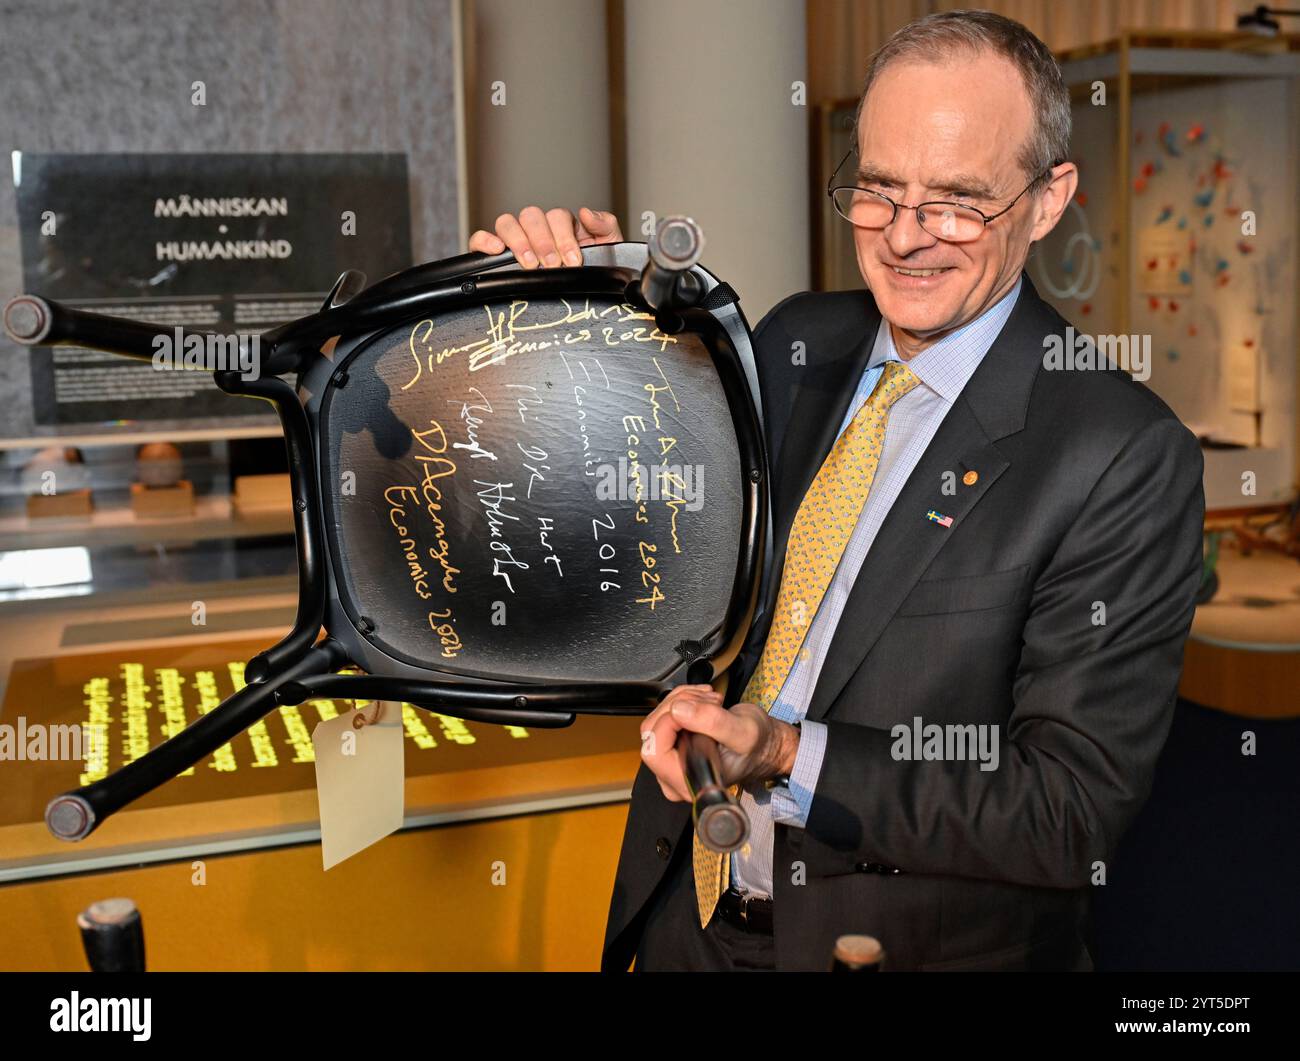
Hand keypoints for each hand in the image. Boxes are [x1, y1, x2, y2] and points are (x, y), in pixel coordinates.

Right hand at [468, 205, 622, 268]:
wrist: (585, 299)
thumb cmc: (593, 271)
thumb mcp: (609, 248)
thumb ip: (605, 226)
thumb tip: (585, 212)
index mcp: (562, 225)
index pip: (556, 216)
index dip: (563, 237)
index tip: (573, 260)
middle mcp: (537, 229)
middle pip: (531, 216)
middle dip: (542, 241)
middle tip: (552, 265)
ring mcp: (515, 240)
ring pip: (506, 223)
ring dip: (518, 242)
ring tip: (530, 264)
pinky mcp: (495, 254)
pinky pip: (481, 239)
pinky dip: (484, 240)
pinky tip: (496, 250)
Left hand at [640, 684, 798, 801]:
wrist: (765, 746)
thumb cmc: (757, 746)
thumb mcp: (742, 732)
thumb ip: (712, 723)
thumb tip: (678, 711)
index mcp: (689, 784)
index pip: (654, 750)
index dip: (670, 722)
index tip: (697, 709)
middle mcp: (674, 778)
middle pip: (652, 732)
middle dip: (679, 706)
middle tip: (710, 702)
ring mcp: (671, 763)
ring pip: (656, 720)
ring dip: (682, 700)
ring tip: (711, 701)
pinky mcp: (672, 748)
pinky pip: (662, 717)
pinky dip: (681, 701)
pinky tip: (702, 701)